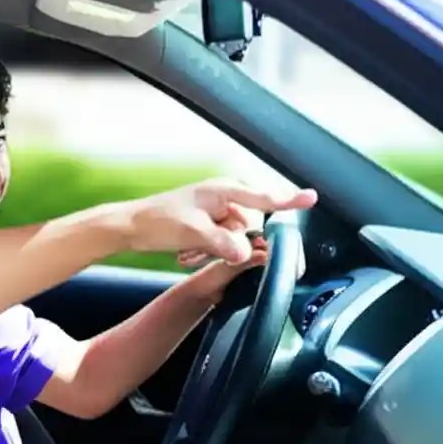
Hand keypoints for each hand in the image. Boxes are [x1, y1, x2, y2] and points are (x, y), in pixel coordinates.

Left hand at [124, 178, 316, 264]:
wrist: (130, 227)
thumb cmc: (157, 221)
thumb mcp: (193, 233)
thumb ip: (224, 243)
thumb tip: (247, 253)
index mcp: (223, 191)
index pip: (264, 197)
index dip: (289, 199)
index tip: (312, 197)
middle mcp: (223, 198)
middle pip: (250, 226)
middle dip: (231, 243)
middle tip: (204, 249)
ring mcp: (215, 211)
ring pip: (235, 238)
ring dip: (216, 249)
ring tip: (189, 250)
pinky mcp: (208, 224)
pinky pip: (222, 241)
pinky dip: (208, 250)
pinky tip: (188, 252)